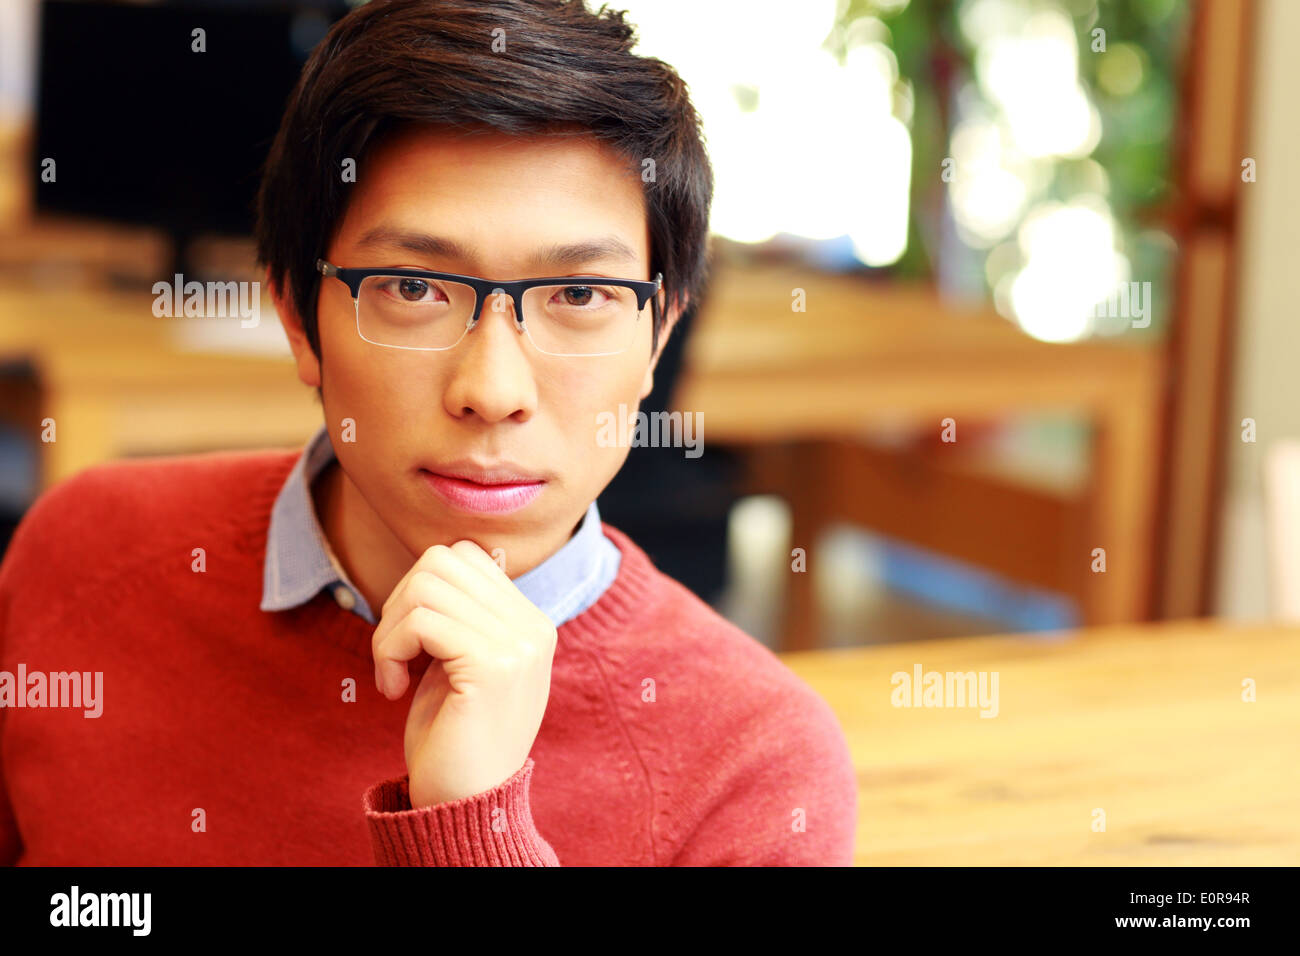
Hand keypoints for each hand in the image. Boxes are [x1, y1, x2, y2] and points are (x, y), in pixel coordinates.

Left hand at [371, 540, 557, 807]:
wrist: (468, 805)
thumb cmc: (453, 738)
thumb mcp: (463, 664)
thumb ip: (462, 616)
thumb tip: (430, 565)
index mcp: (530, 623)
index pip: (464, 556)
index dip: (419, 589)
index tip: (410, 642)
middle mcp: (532, 627)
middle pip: (441, 561)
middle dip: (399, 603)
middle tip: (395, 656)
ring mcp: (517, 645)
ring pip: (426, 584)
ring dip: (390, 629)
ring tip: (393, 673)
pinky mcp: (491, 666)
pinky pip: (420, 622)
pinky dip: (390, 650)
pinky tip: (393, 689)